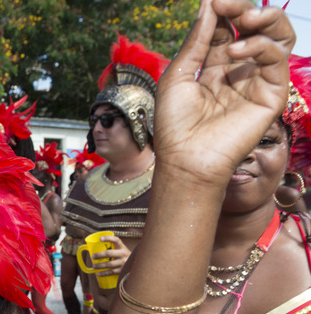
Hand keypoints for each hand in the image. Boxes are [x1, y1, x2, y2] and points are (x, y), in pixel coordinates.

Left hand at [91, 235, 130, 276]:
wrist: (137, 266)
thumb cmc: (125, 257)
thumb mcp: (122, 251)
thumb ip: (114, 249)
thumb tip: (97, 248)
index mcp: (122, 247)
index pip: (116, 240)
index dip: (108, 238)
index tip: (101, 238)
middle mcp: (123, 254)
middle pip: (109, 253)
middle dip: (100, 255)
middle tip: (93, 256)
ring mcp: (123, 262)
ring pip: (109, 264)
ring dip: (100, 265)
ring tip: (94, 266)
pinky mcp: (122, 270)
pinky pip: (111, 272)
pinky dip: (104, 273)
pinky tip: (99, 273)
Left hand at [154, 0, 293, 185]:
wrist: (184, 159)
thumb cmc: (175, 124)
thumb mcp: (178, 74)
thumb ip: (197, 41)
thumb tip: (209, 3)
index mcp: (214, 67)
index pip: (226, 28)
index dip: (221, 11)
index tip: (213, 0)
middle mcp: (238, 72)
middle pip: (255, 28)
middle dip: (245, 9)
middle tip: (228, 4)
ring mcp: (256, 82)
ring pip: (277, 39)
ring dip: (265, 19)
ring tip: (244, 16)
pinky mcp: (271, 95)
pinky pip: (277, 60)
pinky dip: (259, 46)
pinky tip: (235, 50)